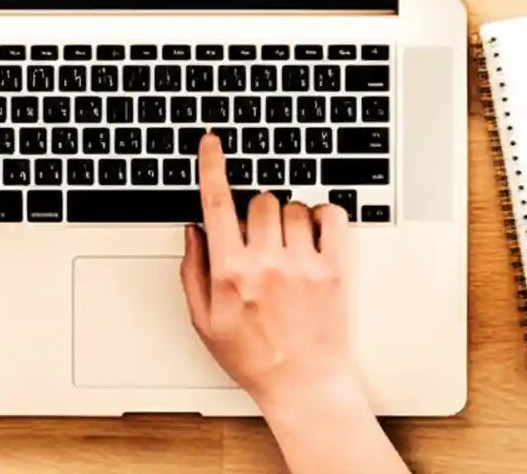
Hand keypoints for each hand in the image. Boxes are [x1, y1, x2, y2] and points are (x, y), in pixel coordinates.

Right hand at [180, 133, 356, 408]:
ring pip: (293, 206)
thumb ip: (193, 271)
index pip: (217, 203)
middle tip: (257, 239)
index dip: (211, 165)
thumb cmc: (254, 358)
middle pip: (259, 200)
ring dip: (286, 217)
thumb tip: (193, 230)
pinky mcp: (333, 269)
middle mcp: (266, 263)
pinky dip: (323, 217)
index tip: (211, 141)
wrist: (302, 385)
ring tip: (285, 247)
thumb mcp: (204, 321)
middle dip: (255, 212)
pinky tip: (312, 236)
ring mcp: (303, 264)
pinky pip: (331, 217)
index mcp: (230, 272)